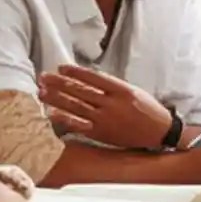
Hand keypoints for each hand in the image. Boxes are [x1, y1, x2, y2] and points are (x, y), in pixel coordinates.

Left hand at [39, 65, 172, 148]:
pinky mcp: (102, 133)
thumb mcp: (133, 91)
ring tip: (42, 92)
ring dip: (57, 98)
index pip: (94, 78)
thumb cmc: (147, 109)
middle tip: (43, 77)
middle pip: (80, 91)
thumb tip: (87, 80)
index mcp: (122, 90)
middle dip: (60, 83)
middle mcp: (112, 104)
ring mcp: (106, 119)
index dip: (76, 72)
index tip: (61, 67)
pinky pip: (79, 124)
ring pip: (76, 106)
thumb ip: (112, 87)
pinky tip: (51, 114)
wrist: (159, 132)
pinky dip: (65, 119)